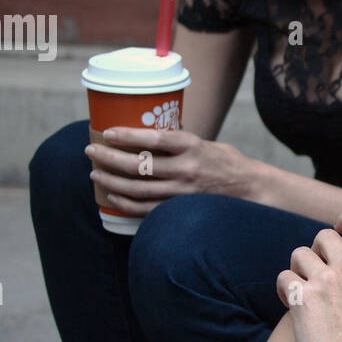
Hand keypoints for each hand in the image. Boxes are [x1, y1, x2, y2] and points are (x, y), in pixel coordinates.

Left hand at [86, 127, 256, 216]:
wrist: (250, 190)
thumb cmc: (225, 162)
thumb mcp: (206, 143)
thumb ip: (179, 141)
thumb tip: (145, 134)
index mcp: (193, 146)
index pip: (156, 138)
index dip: (129, 135)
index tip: (107, 132)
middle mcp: (187, 169)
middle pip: (139, 165)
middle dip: (109, 158)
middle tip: (91, 150)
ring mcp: (183, 192)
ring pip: (138, 188)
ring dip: (111, 180)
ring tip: (94, 172)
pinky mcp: (180, 208)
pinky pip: (146, 209)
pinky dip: (125, 202)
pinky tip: (111, 194)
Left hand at [278, 210, 341, 341]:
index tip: (340, 229)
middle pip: (324, 236)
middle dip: (317, 250)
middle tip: (316, 270)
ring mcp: (325, 281)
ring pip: (300, 254)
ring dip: (298, 268)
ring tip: (301, 288)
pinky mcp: (302, 297)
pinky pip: (284, 277)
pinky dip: (283, 288)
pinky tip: (290, 302)